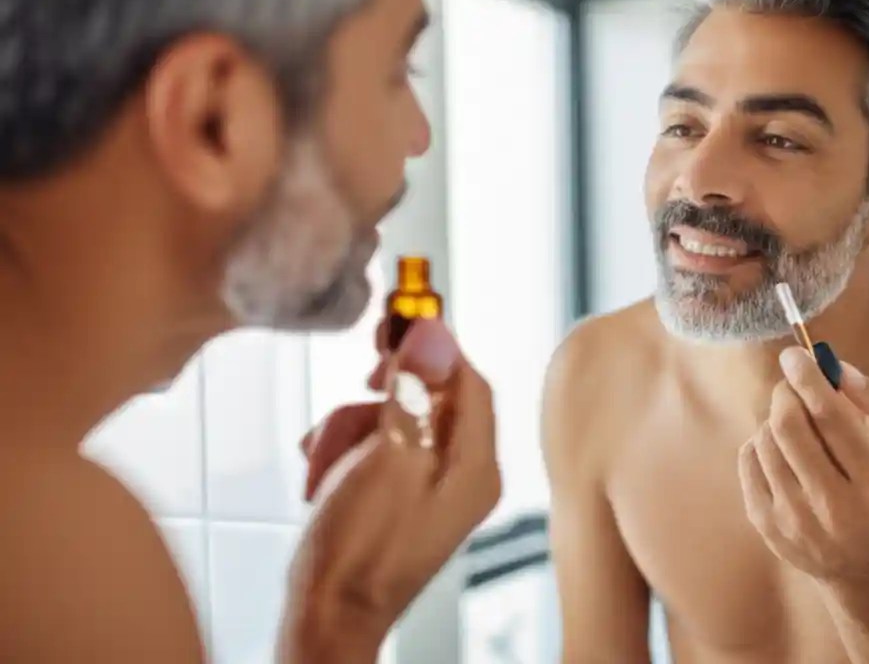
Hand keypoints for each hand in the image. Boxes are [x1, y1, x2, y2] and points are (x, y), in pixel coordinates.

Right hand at [282, 319, 500, 661]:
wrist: (327, 616)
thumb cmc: (358, 550)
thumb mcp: (385, 458)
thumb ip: (412, 394)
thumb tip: (434, 333)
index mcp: (476, 467)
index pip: (470, 381)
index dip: (435, 347)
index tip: (397, 322)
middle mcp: (462, 476)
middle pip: (432, 397)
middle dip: (384, 392)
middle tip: (361, 377)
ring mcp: (431, 488)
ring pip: (396, 420)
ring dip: (353, 426)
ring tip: (328, 460)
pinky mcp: (400, 498)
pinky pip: (378, 450)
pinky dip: (346, 451)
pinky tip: (323, 475)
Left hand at [738, 347, 868, 587]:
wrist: (863, 566)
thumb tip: (836, 367)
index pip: (831, 417)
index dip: (808, 377)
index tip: (794, 355)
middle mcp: (834, 506)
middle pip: (789, 425)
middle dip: (786, 393)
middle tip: (793, 386)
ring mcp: (794, 519)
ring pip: (765, 439)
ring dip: (775, 418)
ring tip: (796, 428)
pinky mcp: (765, 524)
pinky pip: (748, 458)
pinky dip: (761, 443)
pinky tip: (783, 454)